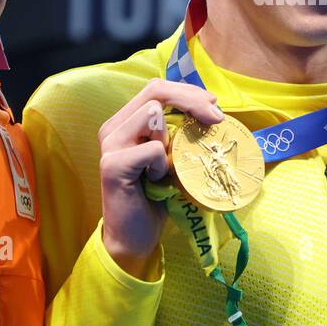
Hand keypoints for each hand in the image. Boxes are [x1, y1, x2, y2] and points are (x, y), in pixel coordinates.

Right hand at [98, 79, 224, 277]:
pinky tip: (156, 181)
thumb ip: (178, 131)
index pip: (156, 88)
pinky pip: (153, 149)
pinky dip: (162, 165)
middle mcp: (112, 127)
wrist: (134, 237)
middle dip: (191, 100)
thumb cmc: (156, 197)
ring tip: (166, 166)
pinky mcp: (113, 164)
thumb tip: (212, 107)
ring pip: (153, 114)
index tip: (214, 105)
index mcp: (125, 121)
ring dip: (171, 139)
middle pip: (155, 91)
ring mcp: (110, 144)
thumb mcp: (171, 156)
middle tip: (216, 117)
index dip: (187, 91)